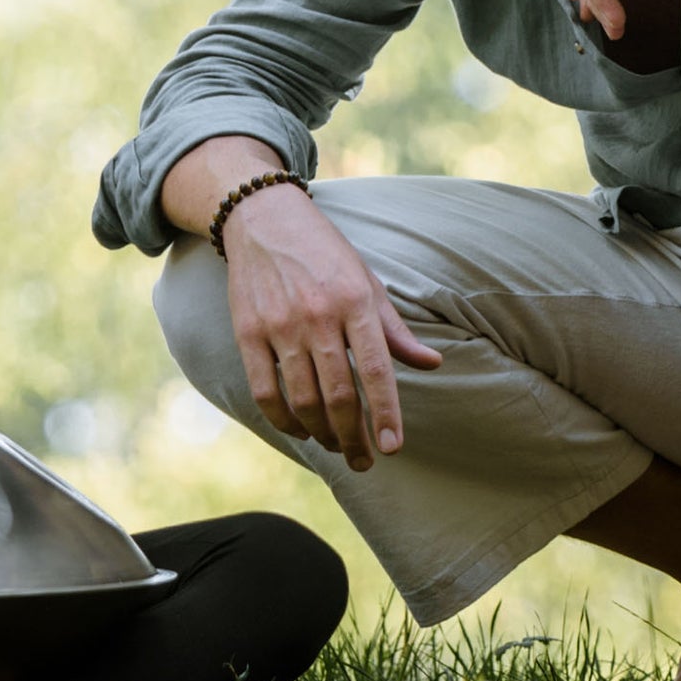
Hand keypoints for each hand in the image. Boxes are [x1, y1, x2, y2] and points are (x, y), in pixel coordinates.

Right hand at [217, 183, 441, 469]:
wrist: (263, 219)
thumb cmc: (325, 255)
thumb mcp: (367, 283)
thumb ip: (395, 330)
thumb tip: (432, 364)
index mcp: (355, 301)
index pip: (375, 369)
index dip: (385, 413)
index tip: (393, 447)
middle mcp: (318, 315)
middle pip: (338, 395)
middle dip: (354, 437)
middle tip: (365, 461)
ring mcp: (279, 325)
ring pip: (303, 400)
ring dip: (322, 434)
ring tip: (336, 446)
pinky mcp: (247, 332)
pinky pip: (265, 391)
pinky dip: (284, 420)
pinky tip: (300, 430)